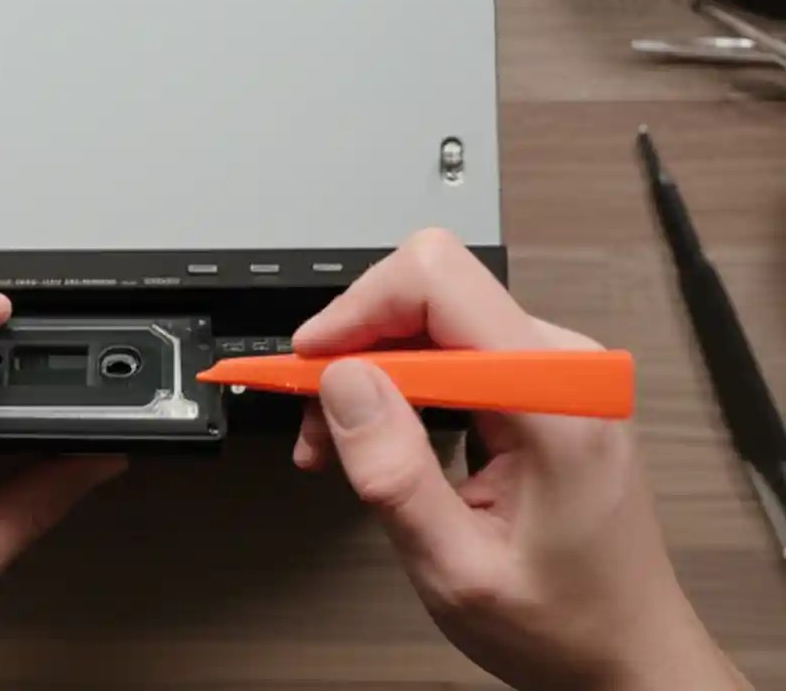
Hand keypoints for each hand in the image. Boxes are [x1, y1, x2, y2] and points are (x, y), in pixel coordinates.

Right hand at [292, 230, 750, 690]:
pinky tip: (379, 440)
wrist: (626, 650)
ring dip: (371, 375)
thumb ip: (396, 471)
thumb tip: (343, 381)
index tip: (306, 364)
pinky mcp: (540, 389)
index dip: (357, 311)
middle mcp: (563, 368)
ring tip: (337, 445)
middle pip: (429, 295)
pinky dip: (399, 388)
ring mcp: (554, 374)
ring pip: (432, 324)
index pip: (440, 283)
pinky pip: (452, 355)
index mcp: (555, 399)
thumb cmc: (562, 621)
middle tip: (314, 422)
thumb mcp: (456, 566)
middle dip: (355, 348)